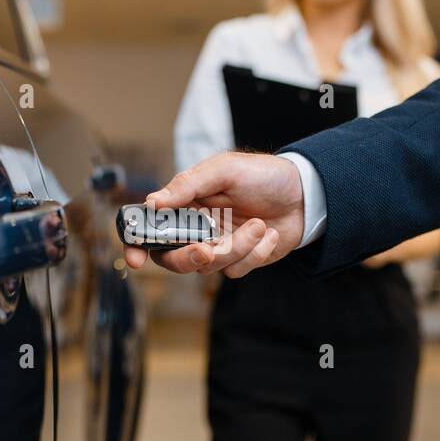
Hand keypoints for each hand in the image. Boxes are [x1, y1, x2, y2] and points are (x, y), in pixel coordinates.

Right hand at [123, 151, 304, 277]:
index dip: (136, 245)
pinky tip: (269, 233)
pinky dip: (255, 253)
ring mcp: (217, 246)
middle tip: (208, 250)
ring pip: (208, 267)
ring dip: (237, 248)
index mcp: (184, 204)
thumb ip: (188, 185)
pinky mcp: (240, 260)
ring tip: (259, 224)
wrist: (304, 193)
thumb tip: (153, 202)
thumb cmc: (262, 175)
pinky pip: (236, 270)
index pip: (149, 228)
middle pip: (172, 259)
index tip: (136, 258)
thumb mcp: (224, 170)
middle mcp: (195, 228)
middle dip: (188, 258)